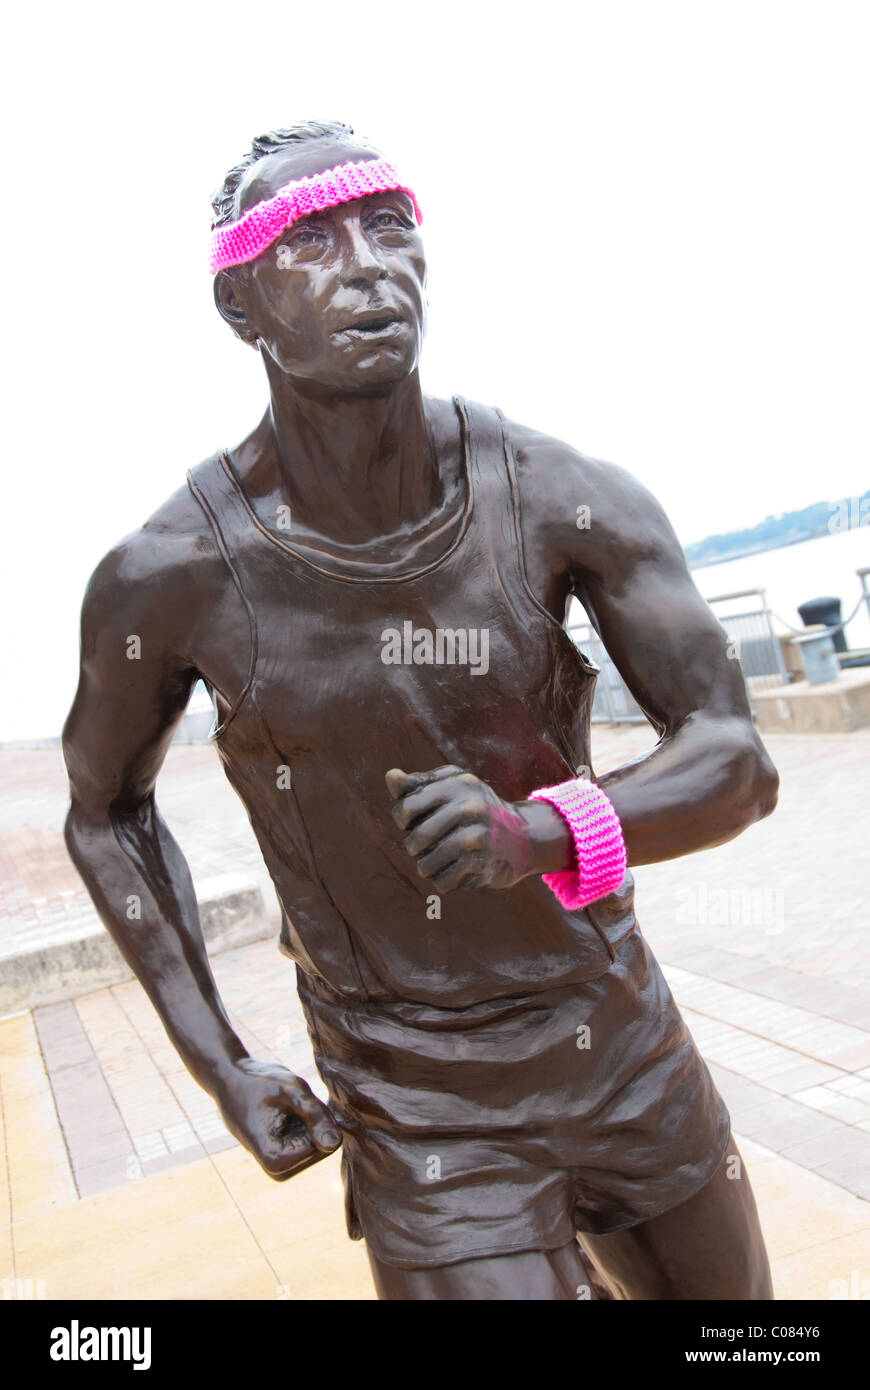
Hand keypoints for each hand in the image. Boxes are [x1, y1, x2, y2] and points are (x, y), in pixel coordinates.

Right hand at [214, 1058, 341, 1181]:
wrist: (230, 1081)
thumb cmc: (259, 1082)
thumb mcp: (291, 1089)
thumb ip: (315, 1115)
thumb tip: (334, 1143)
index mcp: (276, 1161)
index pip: (326, 1143)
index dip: (314, 1115)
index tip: (288, 1103)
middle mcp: (279, 1172)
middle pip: (324, 1146)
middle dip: (314, 1119)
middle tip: (286, 1103)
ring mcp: (282, 1168)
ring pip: (320, 1143)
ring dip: (309, 1119)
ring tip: (282, 1108)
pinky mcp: (285, 1160)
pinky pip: (312, 1140)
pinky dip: (304, 1122)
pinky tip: (283, 1113)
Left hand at [386, 764, 544, 892]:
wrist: (523, 836)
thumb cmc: (475, 808)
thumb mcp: (452, 786)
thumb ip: (418, 784)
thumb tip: (391, 776)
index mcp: (458, 783)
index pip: (408, 807)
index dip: (401, 819)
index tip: (410, 823)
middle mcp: (470, 807)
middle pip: (418, 838)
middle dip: (413, 846)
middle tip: (421, 846)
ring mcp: (479, 836)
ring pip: (428, 863)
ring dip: (425, 866)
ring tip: (431, 862)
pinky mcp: (484, 863)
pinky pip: (444, 880)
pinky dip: (441, 880)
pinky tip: (449, 871)